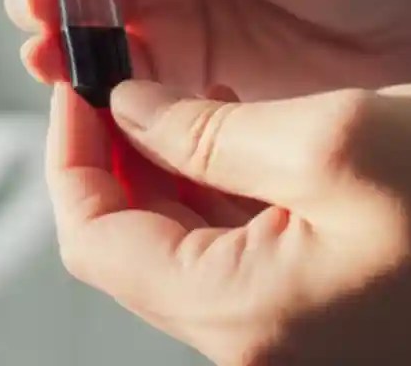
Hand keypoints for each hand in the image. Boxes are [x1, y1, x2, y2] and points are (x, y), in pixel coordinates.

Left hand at [48, 81, 410, 363]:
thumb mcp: (340, 137)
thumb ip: (209, 128)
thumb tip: (126, 109)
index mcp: (240, 310)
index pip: (94, 237)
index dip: (69, 154)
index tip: (75, 82)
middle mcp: (253, 338)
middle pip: (129, 241)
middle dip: (111, 154)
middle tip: (117, 73)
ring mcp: (288, 329)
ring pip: (178, 239)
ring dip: (160, 164)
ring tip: (167, 87)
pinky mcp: (322, 308)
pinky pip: (235, 245)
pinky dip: (216, 184)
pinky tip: (232, 125)